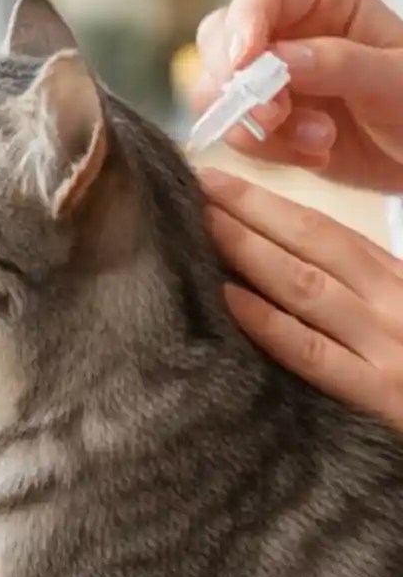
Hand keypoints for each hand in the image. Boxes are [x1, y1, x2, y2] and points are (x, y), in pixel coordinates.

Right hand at [193, 0, 402, 192]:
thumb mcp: (397, 80)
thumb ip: (340, 64)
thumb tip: (277, 59)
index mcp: (323, 0)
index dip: (243, 23)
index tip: (242, 66)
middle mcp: (285, 31)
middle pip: (219, 39)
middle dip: (237, 83)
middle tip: (273, 116)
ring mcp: (266, 76)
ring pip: (215, 89)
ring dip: (253, 124)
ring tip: (316, 141)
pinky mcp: (258, 117)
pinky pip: (231, 128)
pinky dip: (263, 149)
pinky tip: (311, 153)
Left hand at [199, 169, 402, 430]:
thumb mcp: (397, 313)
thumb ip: (355, 289)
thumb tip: (273, 257)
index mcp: (396, 278)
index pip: (323, 230)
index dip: (266, 202)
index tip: (215, 180)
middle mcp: (392, 301)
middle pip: (310, 243)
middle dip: (250, 211)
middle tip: (195, 188)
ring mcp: (387, 347)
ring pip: (306, 287)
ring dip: (250, 251)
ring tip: (203, 226)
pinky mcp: (382, 396)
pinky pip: (314, 353)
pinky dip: (270, 324)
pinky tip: (230, 300)